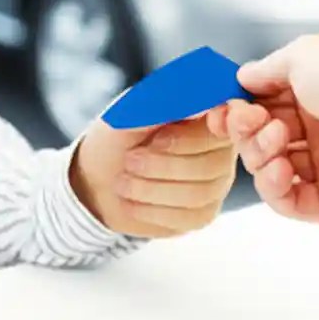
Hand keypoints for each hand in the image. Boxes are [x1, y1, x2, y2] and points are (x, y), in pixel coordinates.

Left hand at [72, 114, 236, 237]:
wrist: (98, 179)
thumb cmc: (117, 139)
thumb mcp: (129, 115)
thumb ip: (163, 106)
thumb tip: (196, 101)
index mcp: (206, 117)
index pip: (220, 128)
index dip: (189, 138)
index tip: (155, 140)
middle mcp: (219, 150)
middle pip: (211, 166)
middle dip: (162, 166)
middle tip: (129, 160)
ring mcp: (215, 184)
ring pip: (199, 194)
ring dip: (151, 189)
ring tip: (123, 182)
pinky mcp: (202, 213)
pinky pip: (188, 218)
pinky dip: (152, 210)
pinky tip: (131, 201)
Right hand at [208, 29, 318, 228]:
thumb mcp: (305, 54)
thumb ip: (268, 68)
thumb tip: (243, 77)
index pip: (267, 101)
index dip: (240, 105)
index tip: (221, 106)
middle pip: (262, 134)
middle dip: (246, 127)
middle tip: (248, 120)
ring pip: (269, 167)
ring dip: (260, 153)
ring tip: (276, 140)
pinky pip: (287, 200)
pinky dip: (273, 187)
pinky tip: (280, 169)